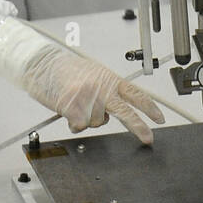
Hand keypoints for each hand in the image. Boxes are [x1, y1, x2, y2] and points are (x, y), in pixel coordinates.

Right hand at [20, 45, 165, 144]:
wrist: (43, 64)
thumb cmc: (67, 69)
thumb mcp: (95, 74)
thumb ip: (108, 90)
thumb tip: (114, 111)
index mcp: (110, 79)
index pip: (136, 94)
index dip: (150, 107)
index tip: (159, 118)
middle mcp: (102, 88)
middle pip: (125, 111)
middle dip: (139, 127)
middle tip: (148, 138)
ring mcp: (88, 98)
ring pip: (97, 122)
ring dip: (88, 119)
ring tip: (77, 103)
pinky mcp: (73, 108)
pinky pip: (80, 126)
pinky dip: (73, 123)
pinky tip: (68, 109)